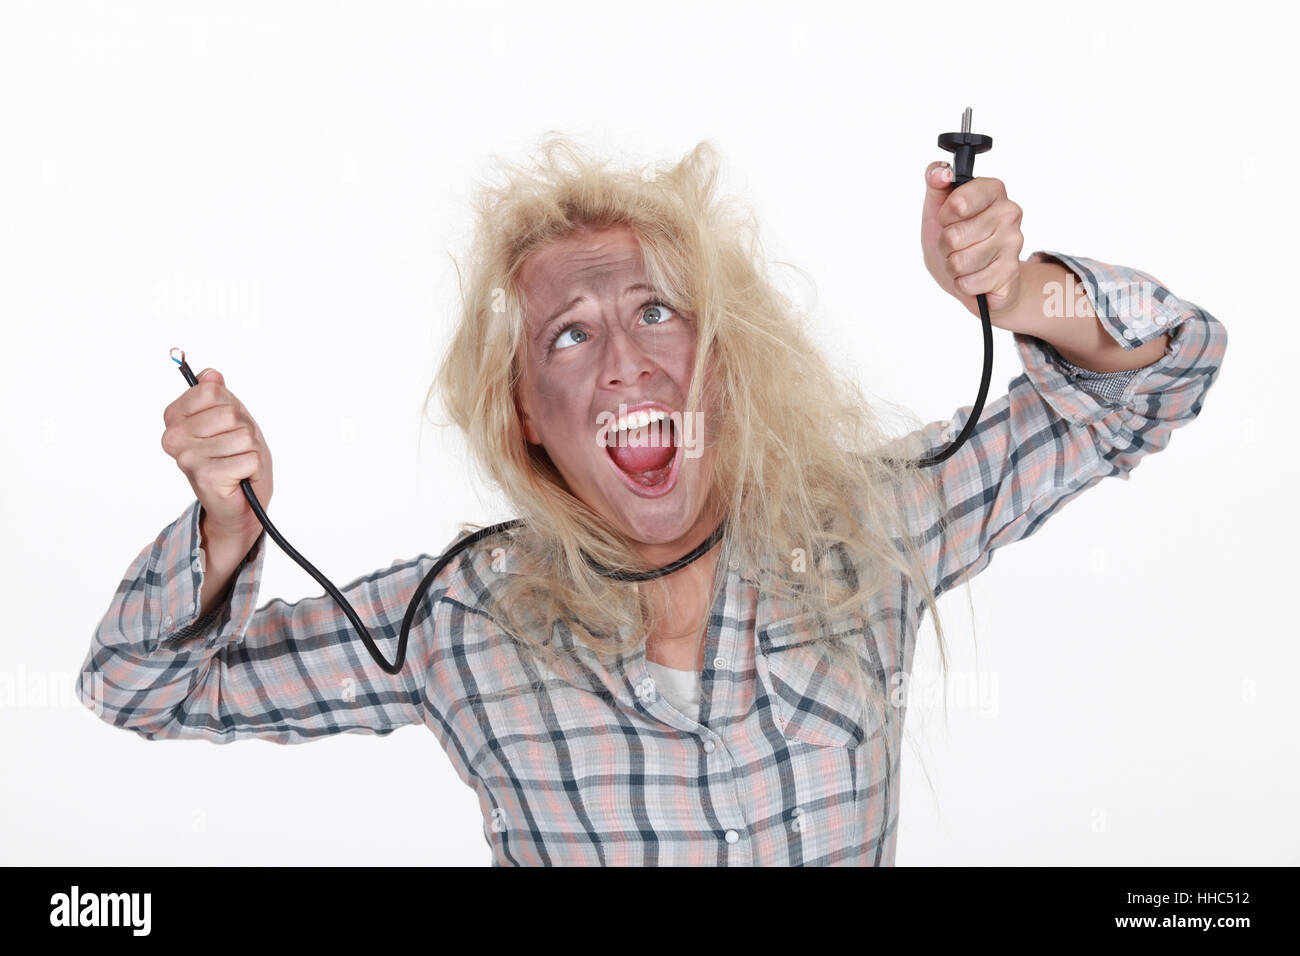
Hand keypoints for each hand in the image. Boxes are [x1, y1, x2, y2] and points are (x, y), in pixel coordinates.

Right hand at [161, 368, 272, 545]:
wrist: (240, 502)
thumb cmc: (234, 458)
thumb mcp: (231, 419)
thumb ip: (219, 395)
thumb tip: (211, 374)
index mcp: (175, 417)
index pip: (210, 391)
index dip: (230, 406)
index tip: (225, 425)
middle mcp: (174, 437)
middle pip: (229, 413)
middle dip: (244, 430)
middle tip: (236, 448)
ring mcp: (187, 457)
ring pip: (242, 435)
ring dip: (250, 450)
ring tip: (238, 462)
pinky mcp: (206, 476)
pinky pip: (249, 458)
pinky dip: (253, 467)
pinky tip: (239, 477)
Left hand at [921, 162, 1025, 323]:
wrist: (974, 275)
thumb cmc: (957, 238)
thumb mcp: (937, 207)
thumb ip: (935, 181)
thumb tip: (941, 172)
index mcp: (993, 190)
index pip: (957, 202)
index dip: (944, 216)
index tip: (949, 218)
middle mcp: (1009, 212)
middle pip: (953, 236)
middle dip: (946, 246)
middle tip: (956, 244)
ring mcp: (1013, 243)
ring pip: (959, 262)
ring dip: (953, 266)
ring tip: (965, 259)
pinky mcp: (1010, 272)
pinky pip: (967, 282)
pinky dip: (963, 283)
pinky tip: (974, 275)